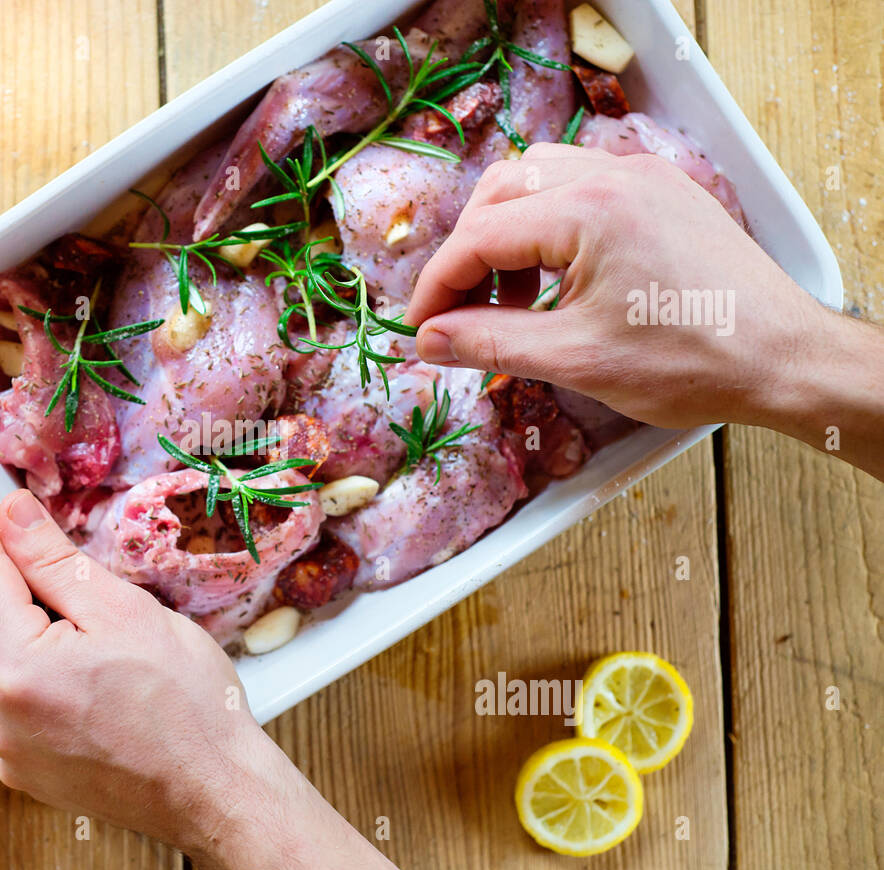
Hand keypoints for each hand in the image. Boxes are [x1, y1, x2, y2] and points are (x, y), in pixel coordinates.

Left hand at [0, 469, 407, 869]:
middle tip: (21, 520)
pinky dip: (27, 661)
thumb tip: (9, 515)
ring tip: (65, 592)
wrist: (215, 792)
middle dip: (0, 565)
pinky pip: (11, 695)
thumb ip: (54, 562)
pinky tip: (69, 650)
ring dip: (16, 615)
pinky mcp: (24, 767)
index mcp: (16, 669)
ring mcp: (7, 748)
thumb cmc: (188, 705)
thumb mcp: (124, 612)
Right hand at [405, 145, 882, 477]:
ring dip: (505, 236)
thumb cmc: (689, 361)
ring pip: (538, 182)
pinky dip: (548, 230)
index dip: (436, 285)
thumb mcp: (574, 359)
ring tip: (507, 302)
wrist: (784, 359)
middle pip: (501, 193)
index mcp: (587, 208)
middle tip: (455, 313)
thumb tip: (426, 340)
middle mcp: (612, 174)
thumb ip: (488, 342)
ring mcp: (641, 178)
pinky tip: (554, 284)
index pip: (479, 235)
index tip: (418, 330)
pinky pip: (581, 190)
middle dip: (467, 254)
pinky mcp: (661, 194)